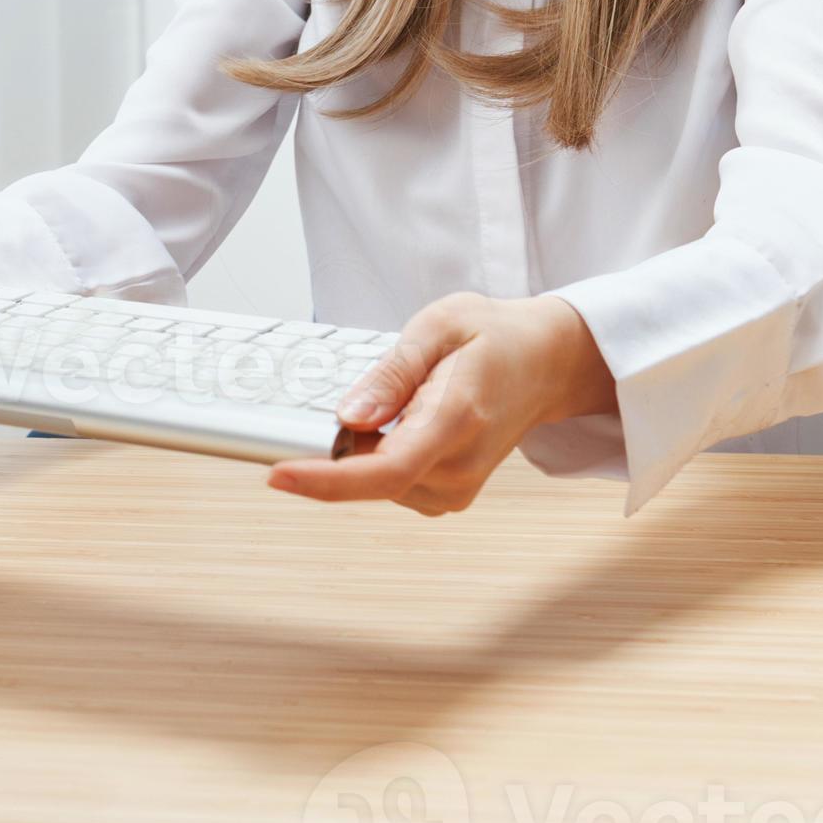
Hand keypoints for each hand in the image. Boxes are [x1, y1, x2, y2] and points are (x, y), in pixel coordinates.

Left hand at [266, 292, 613, 515]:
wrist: (544, 364)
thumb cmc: (494, 337)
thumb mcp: (439, 325)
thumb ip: (391, 374)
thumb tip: (348, 417)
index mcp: (456, 419)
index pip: (386, 469)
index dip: (326, 479)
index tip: (278, 474)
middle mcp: (459, 466)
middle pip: (369, 474)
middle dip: (345, 439)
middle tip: (379, 388)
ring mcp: (457, 488)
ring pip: (375, 479)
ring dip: (368, 445)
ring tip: (411, 397)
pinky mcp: (449, 497)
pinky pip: (390, 482)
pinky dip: (382, 454)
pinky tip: (410, 421)